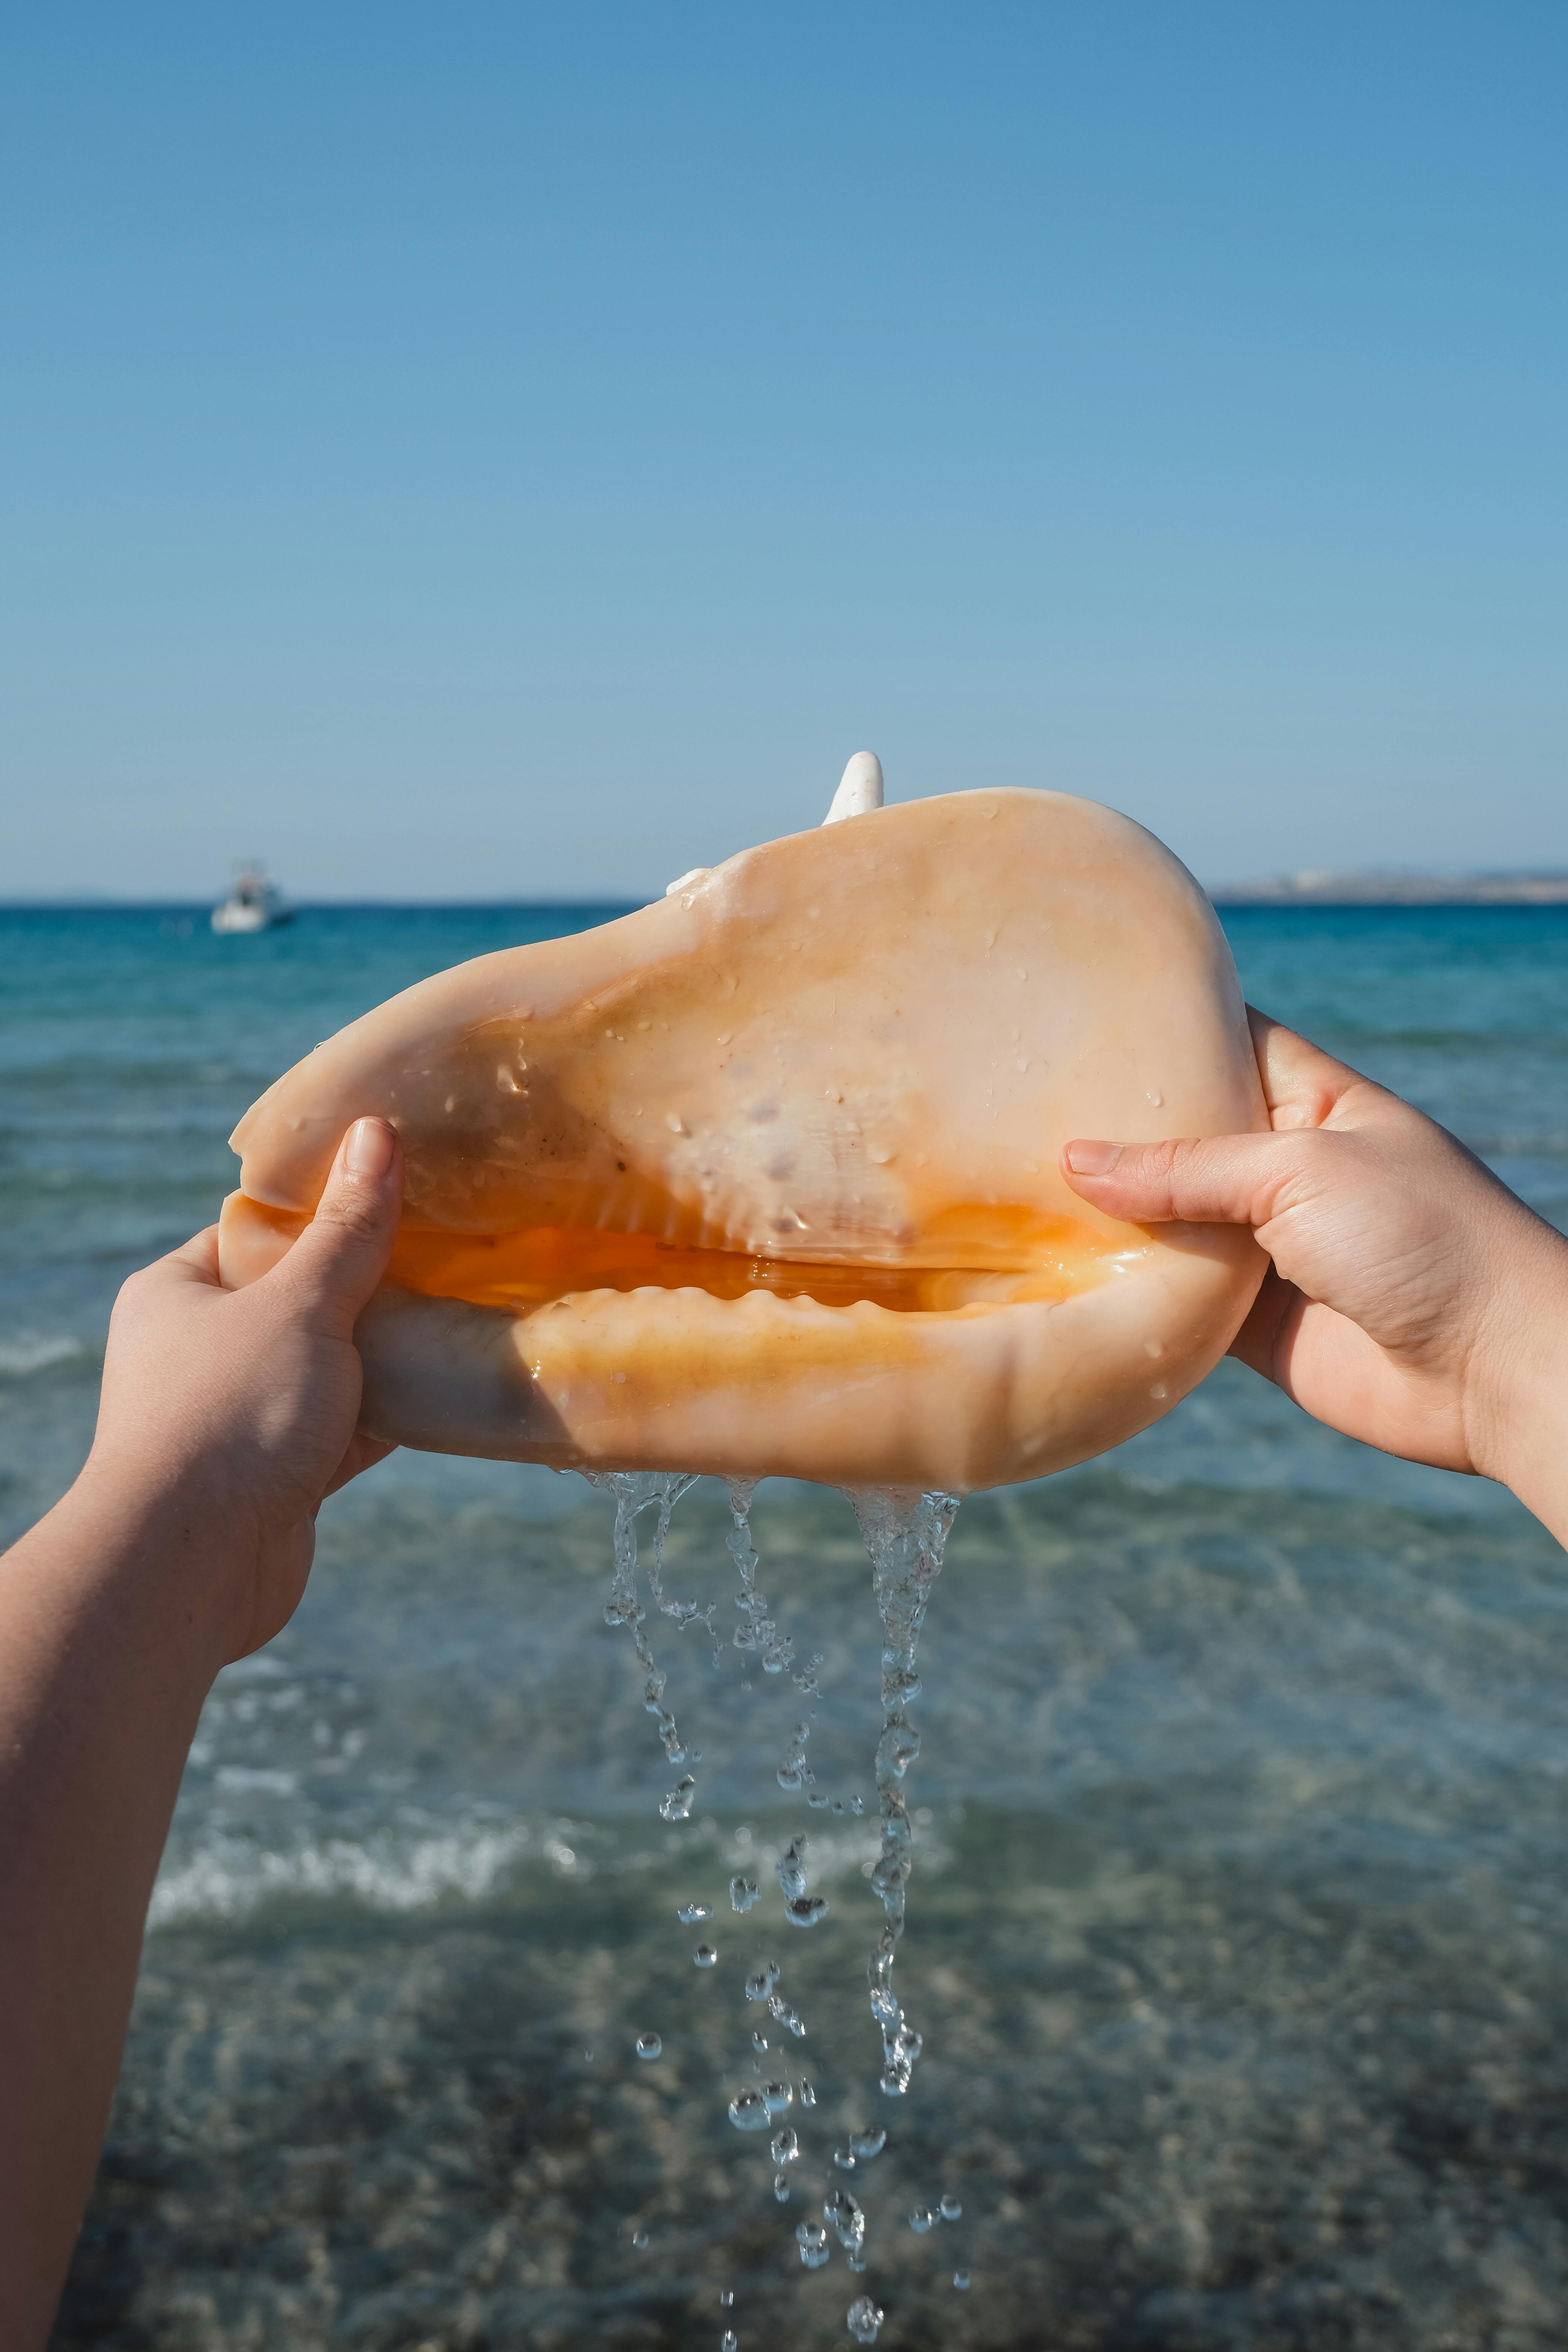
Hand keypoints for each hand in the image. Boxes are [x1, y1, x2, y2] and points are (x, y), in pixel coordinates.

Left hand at [79, 1113, 403, 1662]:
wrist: (192, 1565)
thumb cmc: (231, 1413)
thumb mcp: (300, 1304)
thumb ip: (347, 1229)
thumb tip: (375, 1132)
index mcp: (179, 1292)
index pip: (256, 1231)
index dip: (324, 1211)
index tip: (398, 1193)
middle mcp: (200, 1350)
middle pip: (301, 1298)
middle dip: (370, 1286)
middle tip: (450, 1253)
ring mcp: (240, 1415)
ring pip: (330, 1366)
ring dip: (388, 1354)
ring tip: (462, 1315)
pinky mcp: (279, 1473)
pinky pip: (346, 1427)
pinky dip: (391, 1413)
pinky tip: (450, 1392)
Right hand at [1060, 1010, 1567, 1522]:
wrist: (1490, 1368)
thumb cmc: (1422, 1237)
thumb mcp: (1300, 1169)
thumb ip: (1186, 1167)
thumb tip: (1075, 1164)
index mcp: (1313, 1103)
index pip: (1227, 1041)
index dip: (1162, 1026)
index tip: (1080, 1011)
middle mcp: (1284, 1170)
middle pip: (1180, 1137)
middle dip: (1110, 1129)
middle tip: (1011, 1107)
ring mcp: (1266, 1249)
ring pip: (1166, 1222)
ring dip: (1106, 1218)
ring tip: (1009, 1190)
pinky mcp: (1249, 1324)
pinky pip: (1172, 1300)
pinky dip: (1125, 1293)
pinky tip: (1056, 1274)